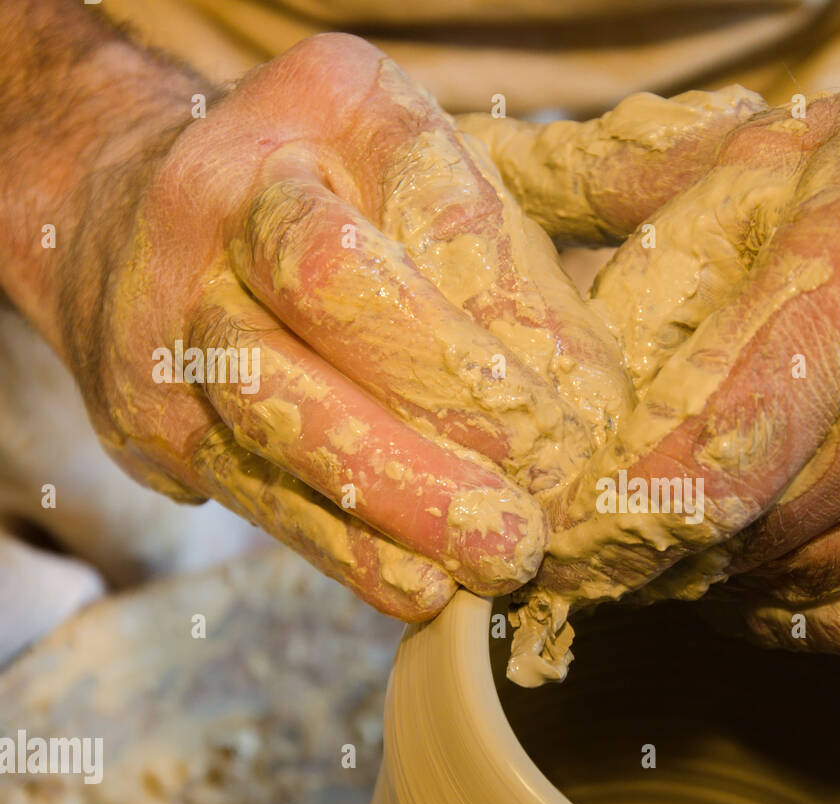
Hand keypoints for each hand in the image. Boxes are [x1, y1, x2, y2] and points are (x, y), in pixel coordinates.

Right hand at [51, 34, 632, 618]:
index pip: (443, 207)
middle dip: (455, 395)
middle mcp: (234, 187)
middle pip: (336, 283)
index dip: (527, 315)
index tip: (598, 403)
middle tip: (553, 477)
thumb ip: (545, 223)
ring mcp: (173, 300)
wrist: (136, 229)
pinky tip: (424, 586)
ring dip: (403, 494)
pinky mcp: (151, 414)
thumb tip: (626, 339)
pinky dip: (347, 549)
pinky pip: (253, 490)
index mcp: (335, 104)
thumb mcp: (442, 175)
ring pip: (277, 401)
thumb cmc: (344, 210)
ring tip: (501, 554)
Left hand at [499, 37, 839, 657]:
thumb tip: (561, 256)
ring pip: (798, 595)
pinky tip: (801, 555)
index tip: (570, 527)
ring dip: (739, 571)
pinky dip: (812, 609)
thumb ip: (681, 204)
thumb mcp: (827, 145)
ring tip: (733, 516)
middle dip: (666, 541)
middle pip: (737, 542)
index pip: (695, 459)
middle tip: (635, 519)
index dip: (612, 514)